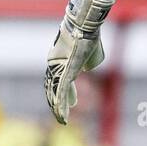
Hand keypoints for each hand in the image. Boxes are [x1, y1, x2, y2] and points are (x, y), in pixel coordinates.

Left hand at [44, 0, 114, 124]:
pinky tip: (62, 117)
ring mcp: (57, 69)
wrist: (84, 26)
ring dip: (58, 108)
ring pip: (54, 93)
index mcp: (62, 60)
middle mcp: (55, 65)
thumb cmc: (90, 35)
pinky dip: (60, 106)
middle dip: (58, 102)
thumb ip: (89, 62)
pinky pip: (59, 93)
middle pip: (54, 87)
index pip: (61, 79)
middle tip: (62, 115)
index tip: (74, 103)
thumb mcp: (92, 52)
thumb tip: (87, 67)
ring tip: (62, 120)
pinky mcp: (62, 73)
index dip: (67, 93)